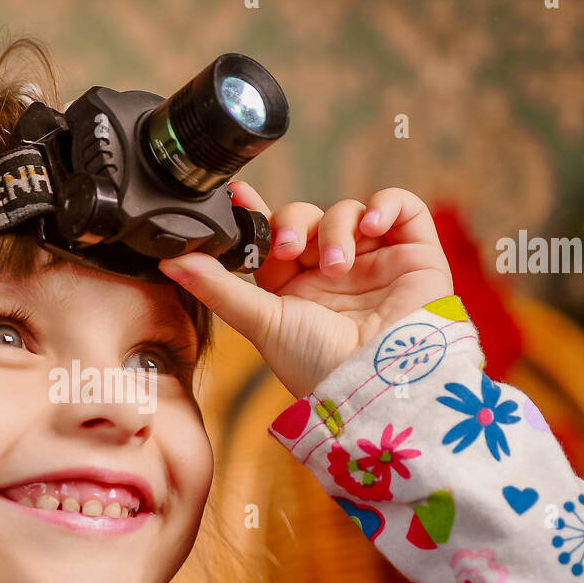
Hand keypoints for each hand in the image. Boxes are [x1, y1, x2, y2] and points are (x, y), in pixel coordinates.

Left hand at [158, 184, 454, 398]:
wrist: (380, 387)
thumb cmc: (320, 367)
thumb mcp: (261, 322)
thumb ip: (217, 287)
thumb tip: (169, 261)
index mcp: (294, 288)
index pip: (272, 238)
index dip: (255, 214)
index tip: (235, 195)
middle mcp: (333, 272)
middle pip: (306, 218)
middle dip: (292, 226)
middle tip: (288, 251)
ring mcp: (375, 261)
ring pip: (347, 211)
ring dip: (334, 229)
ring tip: (336, 266)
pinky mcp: (415, 254)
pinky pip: (401, 207)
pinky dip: (383, 205)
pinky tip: (370, 225)